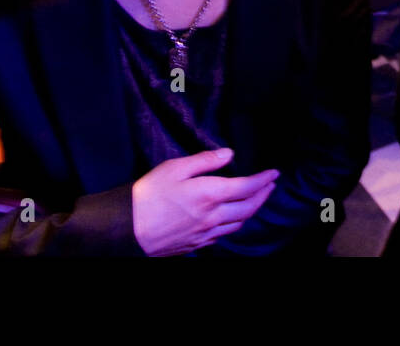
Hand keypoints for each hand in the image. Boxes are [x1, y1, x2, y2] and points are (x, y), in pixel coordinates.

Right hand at [132, 148, 278, 256]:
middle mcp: (212, 217)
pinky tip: (232, 219)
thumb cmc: (147, 195)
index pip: (247, 187)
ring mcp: (204, 234)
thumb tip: (229, 154)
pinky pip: (222, 236)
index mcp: (209, 194)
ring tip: (256, 200)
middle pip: (249, 208)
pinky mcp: (195, 245)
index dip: (264, 180)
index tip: (274, 173)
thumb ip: (205, 160)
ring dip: (252, 211)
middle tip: (271, 185)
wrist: (125, 229)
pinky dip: (234, 225)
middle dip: (264, 195)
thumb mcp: (174, 168)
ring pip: (238, 224)